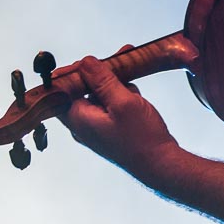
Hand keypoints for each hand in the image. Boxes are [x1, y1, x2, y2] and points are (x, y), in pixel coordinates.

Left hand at [61, 55, 179, 182]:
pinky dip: (119, 94)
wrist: (161, 164)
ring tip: (129, 67)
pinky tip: (133, 88)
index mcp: (78, 119)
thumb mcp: (123, 102)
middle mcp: (83, 124)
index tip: (89, 60)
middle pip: (81, 90)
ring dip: (112, 81)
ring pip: (98, 96)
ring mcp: (97, 127)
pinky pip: (109, 105)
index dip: (73, 72)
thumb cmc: (142, 139)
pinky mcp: (111, 129)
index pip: (62, 89)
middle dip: (98, 72)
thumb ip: (102, 80)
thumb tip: (85, 62)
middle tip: (116, 59)